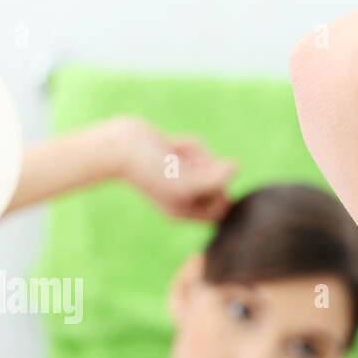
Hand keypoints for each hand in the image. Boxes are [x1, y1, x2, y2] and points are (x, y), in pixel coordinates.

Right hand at [112, 116, 237, 221]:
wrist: (121, 145)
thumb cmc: (148, 169)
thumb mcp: (184, 181)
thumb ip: (213, 179)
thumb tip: (237, 167)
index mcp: (184, 211)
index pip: (218, 213)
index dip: (221, 197)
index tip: (212, 181)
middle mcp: (185, 196)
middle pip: (218, 187)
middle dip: (208, 170)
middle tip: (188, 164)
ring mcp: (183, 176)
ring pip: (210, 165)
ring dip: (198, 154)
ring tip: (176, 153)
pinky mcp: (180, 157)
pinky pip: (199, 151)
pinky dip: (190, 145)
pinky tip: (172, 144)